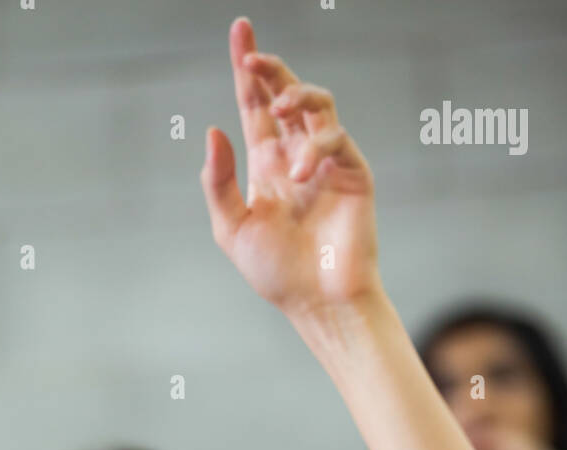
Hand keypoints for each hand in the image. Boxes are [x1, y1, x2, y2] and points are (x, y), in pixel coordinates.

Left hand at [200, 17, 382, 316]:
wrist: (317, 302)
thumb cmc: (277, 273)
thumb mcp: (233, 228)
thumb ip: (219, 182)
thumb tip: (214, 130)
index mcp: (266, 165)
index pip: (254, 105)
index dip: (247, 68)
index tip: (239, 30)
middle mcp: (296, 155)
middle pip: (285, 93)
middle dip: (270, 68)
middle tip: (252, 57)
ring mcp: (327, 162)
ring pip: (316, 103)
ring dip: (292, 97)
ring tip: (274, 110)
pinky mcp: (352, 172)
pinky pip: (335, 139)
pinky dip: (313, 149)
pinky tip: (296, 176)